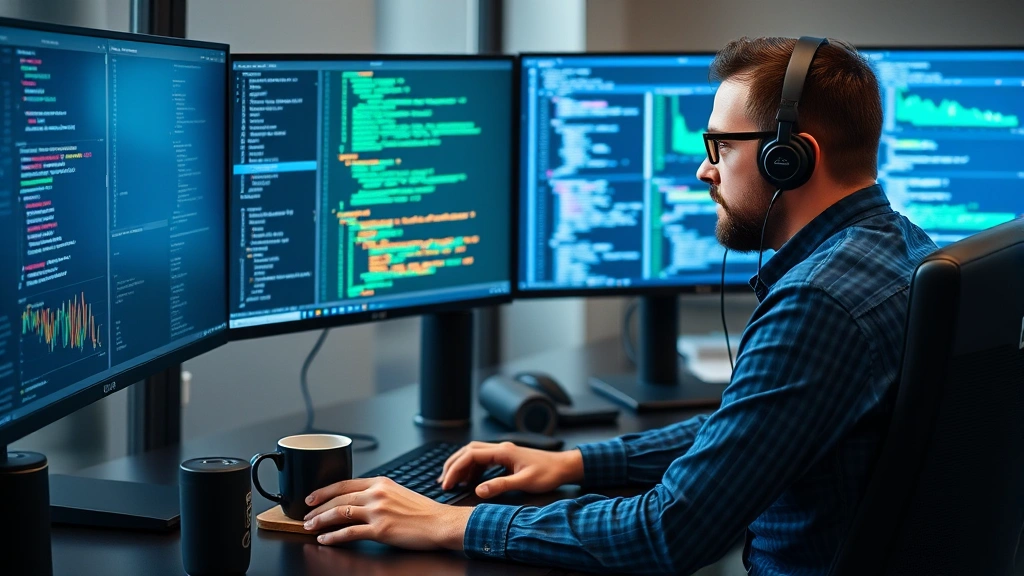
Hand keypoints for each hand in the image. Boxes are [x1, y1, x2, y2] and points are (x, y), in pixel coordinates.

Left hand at [302, 477, 472, 549]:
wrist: (440, 523)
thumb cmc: (424, 512)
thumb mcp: (399, 493)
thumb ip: (380, 493)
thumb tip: (361, 499)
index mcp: (381, 482)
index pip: (345, 483)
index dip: (325, 490)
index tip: (313, 497)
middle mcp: (377, 494)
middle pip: (338, 498)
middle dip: (318, 507)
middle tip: (306, 514)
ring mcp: (378, 511)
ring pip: (340, 513)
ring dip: (321, 520)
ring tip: (310, 527)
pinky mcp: (380, 530)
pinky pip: (349, 532)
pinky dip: (333, 536)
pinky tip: (326, 539)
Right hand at [439, 441, 583, 498]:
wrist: (564, 467)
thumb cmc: (548, 473)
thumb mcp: (525, 482)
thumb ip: (500, 485)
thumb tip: (478, 491)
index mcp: (503, 451)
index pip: (470, 455)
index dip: (455, 469)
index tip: (447, 484)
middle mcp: (500, 449)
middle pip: (468, 451)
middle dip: (453, 465)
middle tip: (443, 482)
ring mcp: (503, 453)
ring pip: (474, 454)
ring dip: (461, 466)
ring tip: (451, 482)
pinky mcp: (506, 459)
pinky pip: (483, 461)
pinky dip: (472, 470)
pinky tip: (469, 482)